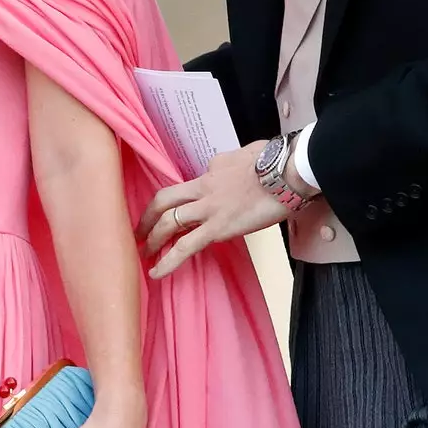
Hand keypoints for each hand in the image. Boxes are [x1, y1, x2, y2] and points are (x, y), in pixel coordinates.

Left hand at [137, 144, 287, 278]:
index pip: (189, 183)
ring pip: (167, 222)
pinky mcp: (217, 228)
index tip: (183, 210)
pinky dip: (167, 261)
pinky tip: (156, 273)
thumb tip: (232, 168)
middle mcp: (203, 186)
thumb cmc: (276, 161)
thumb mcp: (247, 154)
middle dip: (147, 216)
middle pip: (164, 199)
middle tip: (140, 230)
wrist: (288, 171)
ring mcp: (208, 208)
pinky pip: (185, 247)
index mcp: (212, 170)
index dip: (183, 199)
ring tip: (144, 253)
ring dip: (152, 238)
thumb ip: (234, 164)